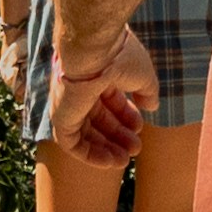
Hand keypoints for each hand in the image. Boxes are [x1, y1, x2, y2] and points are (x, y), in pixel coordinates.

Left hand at [50, 19, 157, 172]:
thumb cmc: (119, 56)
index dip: (126, 115)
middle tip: (135, 149)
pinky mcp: (60, 117)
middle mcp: (80, 87)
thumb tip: (152, 105)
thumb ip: (147, 90)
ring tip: (125, 160)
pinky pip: (72, 143)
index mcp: (97, 72)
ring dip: (105, 148)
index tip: (140, 127)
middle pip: (98, 118)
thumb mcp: (142, 74)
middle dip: (117, 135)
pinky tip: (109, 162)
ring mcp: (68, 102)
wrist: (93, 49)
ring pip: (85, 133)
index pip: (110, 99)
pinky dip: (89, 155)